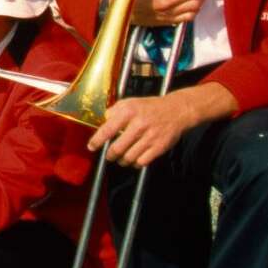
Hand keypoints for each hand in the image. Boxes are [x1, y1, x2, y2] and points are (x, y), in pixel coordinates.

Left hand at [88, 84, 232, 166]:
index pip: (107, 129)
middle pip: (117, 148)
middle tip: (109, 156)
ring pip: (128, 158)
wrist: (176, 110)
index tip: (91, 147)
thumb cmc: (149, 107)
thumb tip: (102, 122)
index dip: (97, 141)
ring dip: (122, 161)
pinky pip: (142, 162)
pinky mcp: (159, 147)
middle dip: (110, 155)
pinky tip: (134, 160)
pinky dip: (135, 164)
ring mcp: (150, 137)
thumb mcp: (129, 102)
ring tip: (121, 159)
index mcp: (128, 112)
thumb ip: (114, 111)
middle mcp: (138, 125)